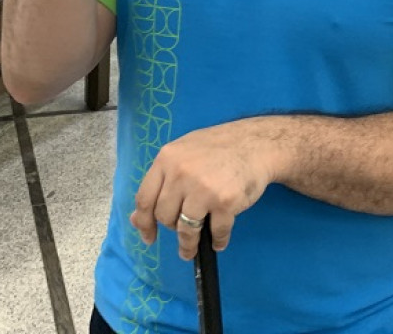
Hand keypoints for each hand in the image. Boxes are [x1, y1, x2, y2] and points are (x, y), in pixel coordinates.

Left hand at [130, 119, 282, 259]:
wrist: (256, 143)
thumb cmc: (218, 148)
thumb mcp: (183, 154)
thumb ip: (161, 181)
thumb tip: (136, 218)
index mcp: (167, 159)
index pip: (145, 198)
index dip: (143, 222)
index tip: (148, 237)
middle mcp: (180, 173)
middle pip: (164, 216)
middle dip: (172, 228)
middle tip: (182, 230)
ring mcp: (202, 188)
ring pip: (185, 229)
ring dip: (188, 244)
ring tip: (191, 249)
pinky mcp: (225, 202)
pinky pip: (215, 232)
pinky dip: (217, 240)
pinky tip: (218, 240)